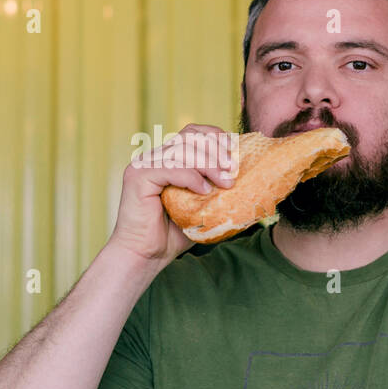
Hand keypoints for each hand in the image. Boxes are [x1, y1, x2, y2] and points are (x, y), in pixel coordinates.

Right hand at [108, 123, 237, 262]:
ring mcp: (143, 164)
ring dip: (209, 164)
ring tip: (225, 183)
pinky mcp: (137, 176)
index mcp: (166, 159)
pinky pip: (170, 167)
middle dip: (216, 149)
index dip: (216, 137)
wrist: (145, 256)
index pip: (193, 133)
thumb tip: (250, 180)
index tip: (235, 153)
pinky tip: (205, 190)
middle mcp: (153, 157)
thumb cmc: (172, 235)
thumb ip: (217, 190)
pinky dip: (191, 177)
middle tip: (233, 170)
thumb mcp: (202, 207)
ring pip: (182, 149)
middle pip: (189, 136)